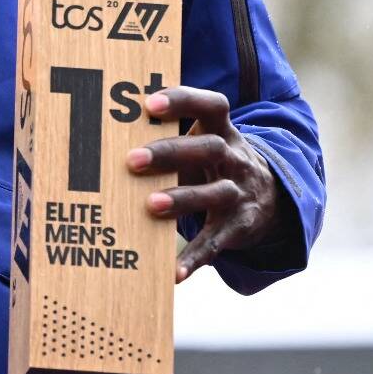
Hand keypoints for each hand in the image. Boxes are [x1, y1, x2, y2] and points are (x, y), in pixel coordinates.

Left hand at [124, 85, 280, 282]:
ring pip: (216, 193)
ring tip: (150, 205)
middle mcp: (234, 158)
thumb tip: (103, 133)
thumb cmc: (211, 163)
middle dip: (171, 152)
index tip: (149, 103)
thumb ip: (165, 136)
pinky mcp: (238, 228)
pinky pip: (217, 243)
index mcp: (221, 130)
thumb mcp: (201, 142)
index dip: (183, 101)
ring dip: (183, 199)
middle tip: (133, 160)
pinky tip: (173, 272)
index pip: (211, 106)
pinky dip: (195, 258)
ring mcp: (238, 193)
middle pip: (209, 149)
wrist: (269, 197)